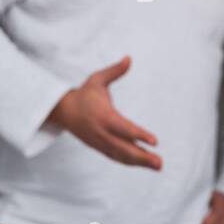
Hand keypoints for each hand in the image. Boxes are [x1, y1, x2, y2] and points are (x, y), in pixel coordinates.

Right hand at [46, 56, 160, 168]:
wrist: (62, 110)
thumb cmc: (84, 94)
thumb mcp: (97, 80)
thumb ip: (115, 71)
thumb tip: (129, 58)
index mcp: (103, 116)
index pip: (124, 128)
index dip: (139, 135)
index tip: (155, 142)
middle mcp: (101, 132)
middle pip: (124, 147)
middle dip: (142, 156)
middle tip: (160, 162)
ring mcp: (100, 142)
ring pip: (121, 155)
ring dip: (140, 162)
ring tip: (158, 165)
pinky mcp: (99, 147)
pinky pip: (116, 157)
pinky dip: (130, 162)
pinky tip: (145, 164)